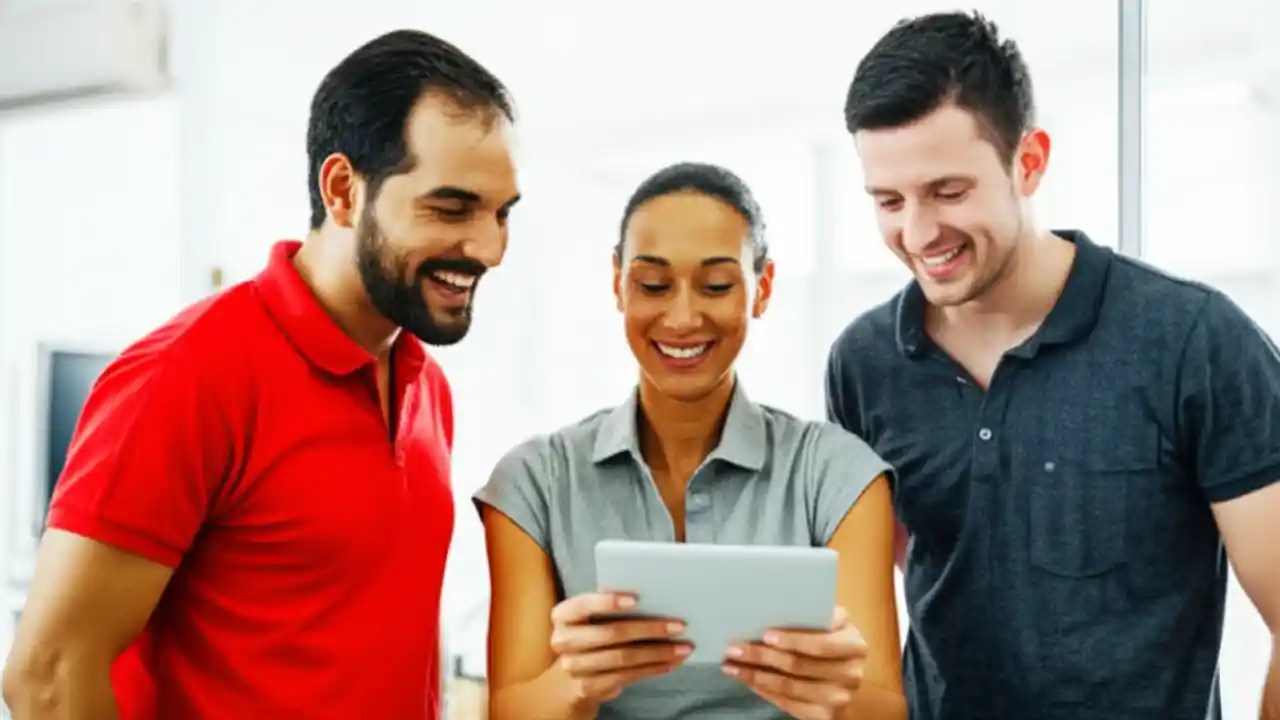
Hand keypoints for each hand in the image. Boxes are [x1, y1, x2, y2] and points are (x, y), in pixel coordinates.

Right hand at [549, 591, 691, 713]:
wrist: (569, 678)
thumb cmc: (590, 636)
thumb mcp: (591, 619)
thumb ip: (609, 607)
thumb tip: (651, 596)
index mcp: (563, 616)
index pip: (584, 604)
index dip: (608, 602)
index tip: (636, 599)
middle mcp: (563, 641)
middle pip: (610, 634)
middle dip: (648, 629)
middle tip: (679, 625)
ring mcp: (574, 666)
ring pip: (622, 658)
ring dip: (657, 653)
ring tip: (683, 647)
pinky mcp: (588, 687)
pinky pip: (626, 676)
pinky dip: (652, 669)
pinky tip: (670, 662)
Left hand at [722, 606, 866, 719]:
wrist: (845, 672)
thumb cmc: (830, 637)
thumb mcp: (831, 621)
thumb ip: (813, 613)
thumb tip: (770, 607)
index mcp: (855, 645)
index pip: (820, 644)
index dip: (792, 640)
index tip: (765, 634)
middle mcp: (851, 674)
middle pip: (799, 666)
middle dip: (762, 656)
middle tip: (734, 649)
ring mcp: (840, 698)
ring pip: (790, 687)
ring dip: (756, 676)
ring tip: (732, 666)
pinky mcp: (826, 716)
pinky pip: (790, 705)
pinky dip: (765, 692)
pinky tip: (749, 681)